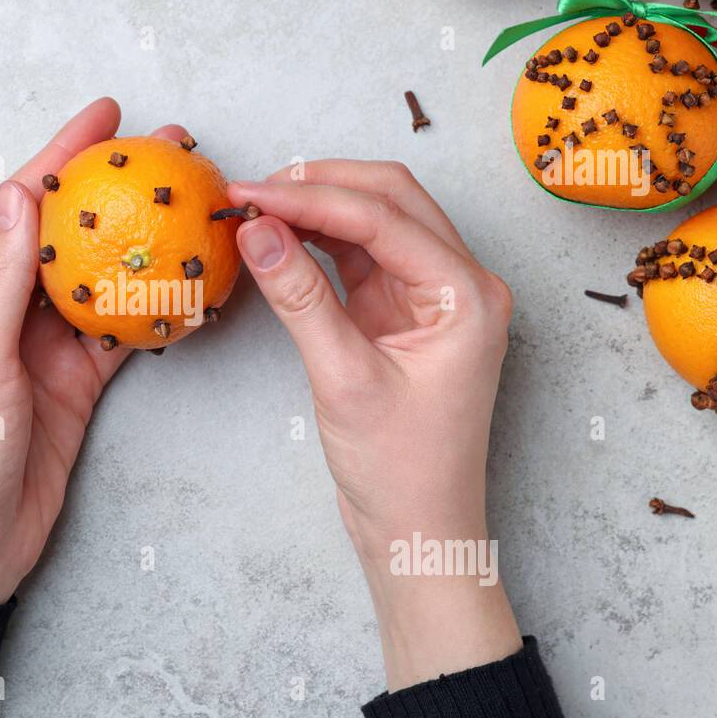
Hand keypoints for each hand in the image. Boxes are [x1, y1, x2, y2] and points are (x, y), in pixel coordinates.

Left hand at [0, 98, 191, 603]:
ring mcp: (41, 346)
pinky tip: (184, 284)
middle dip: (114, 189)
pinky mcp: (72, 383)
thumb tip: (15, 196)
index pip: (17, 208)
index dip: (62, 157)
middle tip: (168, 152)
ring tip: (187, 205)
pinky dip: (151, 309)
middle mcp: (2, 310)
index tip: (105, 115)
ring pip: (98, 279)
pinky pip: (118, 334)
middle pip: (65, 233)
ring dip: (139, 243)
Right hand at [228, 162, 522, 688]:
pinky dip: (320, 242)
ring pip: (375, 222)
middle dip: (319, 185)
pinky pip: (362, 258)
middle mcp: (460, 285)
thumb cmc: (403, 471)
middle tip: (251, 192)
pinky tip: (280, 239)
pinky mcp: (403, 315)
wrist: (419, 531)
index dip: (310, 197)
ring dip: (318, 208)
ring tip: (256, 210)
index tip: (248, 193)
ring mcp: (432, 298)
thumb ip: (300, 298)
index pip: (383, 217)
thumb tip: (257, 230)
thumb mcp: (344, 379)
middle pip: (390, 199)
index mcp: (467, 295)